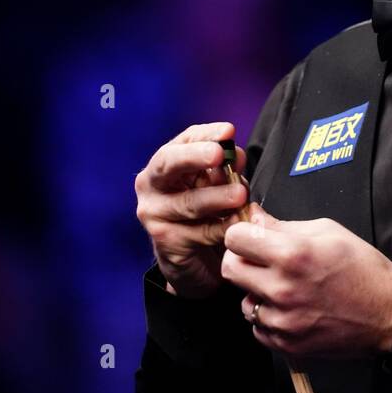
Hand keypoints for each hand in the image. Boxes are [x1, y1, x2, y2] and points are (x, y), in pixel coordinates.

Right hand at [134, 122, 254, 299]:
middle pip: (169, 163)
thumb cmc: (207, 213)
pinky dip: (224, 227)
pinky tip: (240, 224)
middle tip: (219, 154)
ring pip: (189, 202)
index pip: (183, 141)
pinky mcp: (166, 242)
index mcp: (164, 164)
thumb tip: (237, 155)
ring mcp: (154, 214)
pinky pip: (200, 232)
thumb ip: (225, 169)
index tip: (229, 131)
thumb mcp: (216, 185)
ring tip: (240, 194)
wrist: (195, 262)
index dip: (206, 134)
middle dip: (195, 156)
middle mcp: (151, 185)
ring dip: (218, 197)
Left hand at [221, 205, 391, 359]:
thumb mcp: (327, 231)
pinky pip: (258, 327)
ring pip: (243, 301)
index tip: (251, 237)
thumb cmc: (363, 269)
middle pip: (230, 269)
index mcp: (292, 254)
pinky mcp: (287, 343)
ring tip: (283, 288)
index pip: (235, 239)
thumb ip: (283, 225)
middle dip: (242, 260)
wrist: (389, 312)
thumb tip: (255, 217)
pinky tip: (290, 308)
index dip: (242, 234)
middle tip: (260, 260)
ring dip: (256, 292)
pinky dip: (268, 318)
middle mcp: (282, 288)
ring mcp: (283, 320)